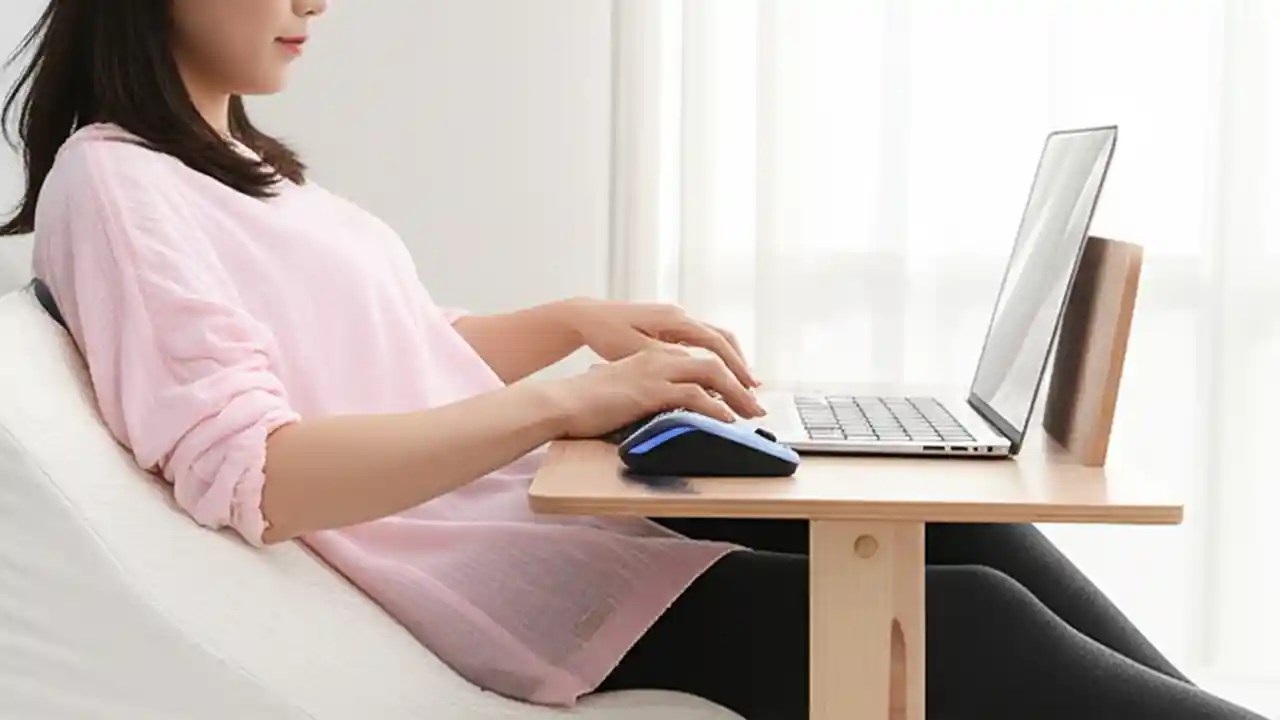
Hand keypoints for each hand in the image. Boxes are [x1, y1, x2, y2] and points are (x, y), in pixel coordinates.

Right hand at [549, 345, 766, 438]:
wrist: (562, 401)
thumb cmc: (587, 402)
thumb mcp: (623, 392)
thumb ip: (649, 396)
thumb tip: (667, 411)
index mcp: (653, 356)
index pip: (700, 360)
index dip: (725, 376)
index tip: (740, 395)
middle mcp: (659, 357)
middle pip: (713, 363)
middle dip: (739, 384)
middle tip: (756, 406)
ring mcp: (656, 371)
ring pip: (711, 375)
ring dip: (736, 395)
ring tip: (751, 414)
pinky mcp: (651, 390)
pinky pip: (694, 395)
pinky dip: (715, 407)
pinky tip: (727, 419)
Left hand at [565, 299, 759, 388]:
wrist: (589, 318)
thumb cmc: (608, 335)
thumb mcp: (636, 351)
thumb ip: (667, 360)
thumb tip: (695, 370)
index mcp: (675, 320)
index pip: (716, 343)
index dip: (735, 367)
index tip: (749, 388)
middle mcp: (681, 316)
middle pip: (723, 339)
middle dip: (741, 365)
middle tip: (754, 392)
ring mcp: (677, 320)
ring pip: (714, 340)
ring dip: (730, 362)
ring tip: (744, 386)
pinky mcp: (670, 327)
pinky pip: (701, 342)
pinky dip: (715, 359)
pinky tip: (719, 377)